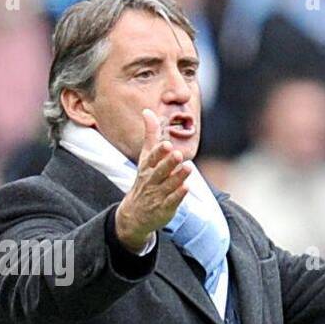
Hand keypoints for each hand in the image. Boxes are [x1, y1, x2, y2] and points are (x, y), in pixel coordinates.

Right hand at [114, 108, 193, 251]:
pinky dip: (178, 195)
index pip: (152, 158)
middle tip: (177, 153)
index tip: (166, 144)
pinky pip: (172, 200)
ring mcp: (158, 194)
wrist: (135, 212)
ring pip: (168, 185)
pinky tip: (186, 187)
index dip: (159, 152)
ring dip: (178, 177)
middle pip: (160, 171)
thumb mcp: (145, 158)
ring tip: (189, 167)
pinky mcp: (165, 207)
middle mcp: (151, 180)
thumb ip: (150, 135)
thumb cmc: (145, 179)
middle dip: (168, 162)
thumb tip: (147, 111)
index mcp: (147, 167)